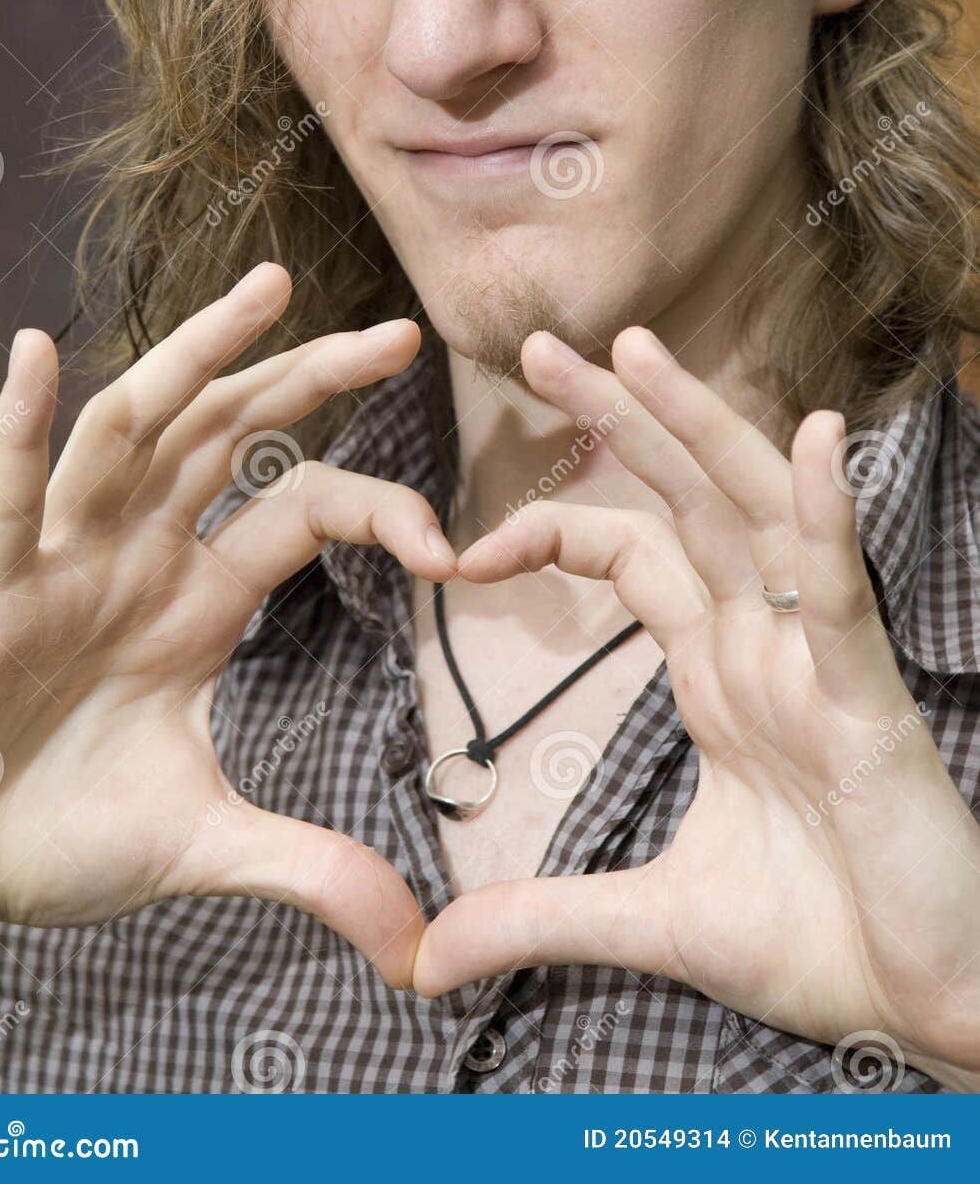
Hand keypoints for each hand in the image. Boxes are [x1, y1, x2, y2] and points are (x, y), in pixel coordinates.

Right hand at [0, 263, 456, 985]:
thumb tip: (419, 951)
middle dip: (312, 378)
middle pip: (236, 437)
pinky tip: (39, 356)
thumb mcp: (206, 845)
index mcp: (198, 598)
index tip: (453, 552)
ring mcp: (65, 559)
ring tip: (268, 288)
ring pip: (138, 433)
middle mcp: (140, 555)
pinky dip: (24, 429)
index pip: (304, 510)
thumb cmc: (51, 833)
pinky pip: (10, 498)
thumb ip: (313, 873)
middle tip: (398, 332)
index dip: (379, 511)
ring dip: (197, 357)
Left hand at [412, 327, 979, 1088]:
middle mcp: (767, 649)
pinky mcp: (869, 706)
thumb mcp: (652, 925)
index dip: (554, 531)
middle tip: (542, 344)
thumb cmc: (819, 944)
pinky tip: (813, 438)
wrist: (927, 1011)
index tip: (463, 550)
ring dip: (702, 429)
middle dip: (620, 419)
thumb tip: (429, 956)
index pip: (635, 556)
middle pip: (686, 503)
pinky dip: (828, 513)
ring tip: (639, 350)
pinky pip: (846, 594)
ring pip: (758, 517)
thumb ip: (541, 918)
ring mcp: (819, 667)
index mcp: (720, 677)